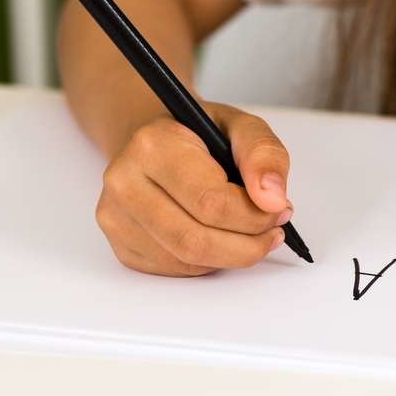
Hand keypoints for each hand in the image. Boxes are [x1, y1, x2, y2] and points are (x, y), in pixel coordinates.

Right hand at [95, 102, 293, 275]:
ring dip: (230, 255)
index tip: (279, 210)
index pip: (210, 201)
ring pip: (185, 260)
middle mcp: (125, 182)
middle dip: (246, 245)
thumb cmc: (198, 134)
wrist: (157, 142)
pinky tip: (219, 237)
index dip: (254, 215)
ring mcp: (116, 217)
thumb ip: (263, 154)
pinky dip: (207, 261)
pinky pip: (174, 269)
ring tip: (251, 234)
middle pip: (195, 240)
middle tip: (272, 232)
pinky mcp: (121, 244)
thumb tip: (272, 198)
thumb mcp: (240, 126)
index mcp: (153, 145)